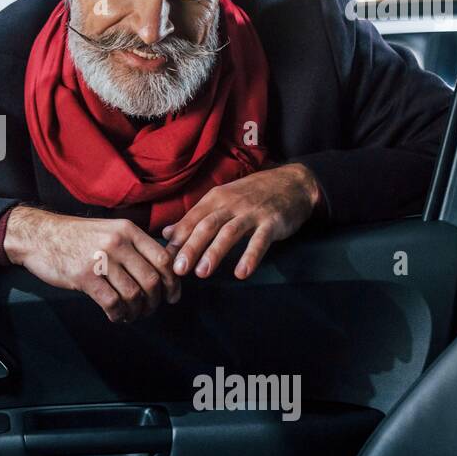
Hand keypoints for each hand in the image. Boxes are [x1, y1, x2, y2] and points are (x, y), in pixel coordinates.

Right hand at [3, 206, 178, 322]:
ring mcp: (100, 259)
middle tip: (149, 309)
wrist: (40, 236)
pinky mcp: (84, 276)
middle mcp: (117, 242)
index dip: (172, 282)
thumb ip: (134, 246)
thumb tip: (162, 271)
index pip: (163, 259)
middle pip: (151, 280)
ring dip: (136, 311)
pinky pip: (112, 303)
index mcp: (127, 230)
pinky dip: (119, 315)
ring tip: (131, 314)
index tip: (172, 296)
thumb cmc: (76, 238)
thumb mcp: (109, 230)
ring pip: (133, 294)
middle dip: (154, 301)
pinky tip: (116, 316)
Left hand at [162, 163, 320, 280]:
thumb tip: (167, 234)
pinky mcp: (272, 222)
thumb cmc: (252, 194)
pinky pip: (260, 241)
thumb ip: (195, 218)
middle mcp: (231, 204)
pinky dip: (250, 257)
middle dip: (191, 247)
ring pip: (230, 232)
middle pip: (207, 226)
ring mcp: (252, 213)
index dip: (177, 239)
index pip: (191, 219)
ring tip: (201, 273)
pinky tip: (241, 273)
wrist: (293, 182)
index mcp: (215, 198)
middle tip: (178, 269)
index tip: (163, 259)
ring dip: (215, 253)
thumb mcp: (222, 200)